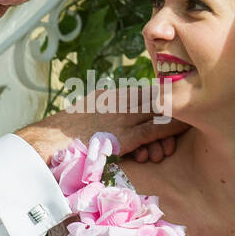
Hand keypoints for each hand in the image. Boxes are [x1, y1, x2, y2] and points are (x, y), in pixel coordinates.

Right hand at [14, 86, 186, 165]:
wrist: (47, 144)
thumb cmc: (62, 135)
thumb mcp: (85, 111)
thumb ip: (102, 105)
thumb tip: (109, 101)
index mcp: (109, 95)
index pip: (143, 91)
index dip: (161, 99)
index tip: (172, 106)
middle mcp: (117, 101)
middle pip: (155, 98)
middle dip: (172, 107)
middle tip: (186, 116)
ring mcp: (122, 118)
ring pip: (160, 112)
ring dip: (176, 120)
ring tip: (187, 126)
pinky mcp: (124, 137)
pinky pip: (155, 130)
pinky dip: (171, 129)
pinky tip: (184, 128)